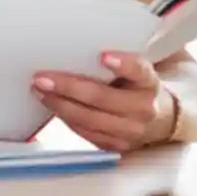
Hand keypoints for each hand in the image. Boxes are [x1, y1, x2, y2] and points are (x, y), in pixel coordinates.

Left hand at [32, 52, 174, 152]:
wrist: (157, 121)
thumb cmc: (134, 87)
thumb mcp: (133, 71)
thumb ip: (114, 62)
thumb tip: (72, 49)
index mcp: (148, 82)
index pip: (139, 70)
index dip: (123, 64)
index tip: (103, 56)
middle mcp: (143, 108)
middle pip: (103, 98)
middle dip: (68, 87)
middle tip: (42, 78)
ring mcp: (131, 131)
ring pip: (90, 119)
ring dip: (60, 105)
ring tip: (40, 91)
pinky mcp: (116, 146)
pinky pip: (86, 133)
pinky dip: (66, 118)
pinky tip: (53, 106)